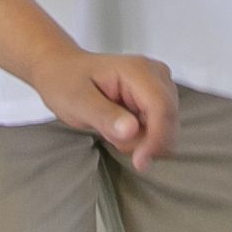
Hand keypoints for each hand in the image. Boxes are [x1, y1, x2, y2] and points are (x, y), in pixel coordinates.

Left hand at [30, 47, 177, 171]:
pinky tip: (120, 127)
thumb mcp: (77, 101)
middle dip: (144, 140)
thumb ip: (104, 115)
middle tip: (110, 134)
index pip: (162, 109)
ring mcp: (159, 85)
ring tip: (111, 127)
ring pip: (167, 128)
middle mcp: (155, 74)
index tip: (139, 161)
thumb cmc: (66, 81)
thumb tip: (131, 130)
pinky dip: (141, 137)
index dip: (156, 139)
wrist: (62, 70)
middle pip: (169, 120)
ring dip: (141, 139)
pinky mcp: (157, 98)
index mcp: (138, 70)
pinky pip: (160, 128)